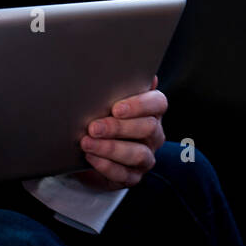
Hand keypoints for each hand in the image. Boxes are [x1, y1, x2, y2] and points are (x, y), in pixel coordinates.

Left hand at [78, 75, 165, 189]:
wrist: (90, 151)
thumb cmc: (103, 119)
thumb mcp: (108, 101)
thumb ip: (120, 86)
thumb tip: (136, 68)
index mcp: (152, 111)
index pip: (158, 103)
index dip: (140, 105)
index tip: (116, 108)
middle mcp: (153, 134)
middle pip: (147, 128)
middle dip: (119, 127)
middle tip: (94, 127)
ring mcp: (146, 157)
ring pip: (138, 154)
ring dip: (110, 148)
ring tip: (87, 143)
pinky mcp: (133, 177)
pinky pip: (124, 174)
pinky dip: (106, 166)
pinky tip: (91, 158)